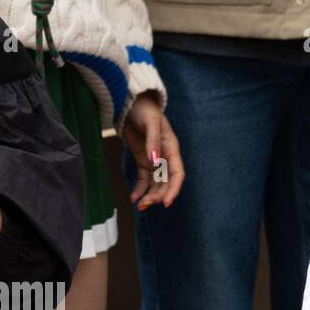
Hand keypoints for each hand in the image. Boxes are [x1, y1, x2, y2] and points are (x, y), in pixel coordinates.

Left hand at [121, 93, 184, 210]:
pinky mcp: (143, 160)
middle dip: (158, 195)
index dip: (174, 188)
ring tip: (139, 205)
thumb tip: (155, 161)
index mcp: (172, 148)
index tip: (167, 202)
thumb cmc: (145, 110)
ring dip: (150, 195)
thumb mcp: (150, 123)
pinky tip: (134, 198)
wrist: (133, 104)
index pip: (177, 173)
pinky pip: (144, 179)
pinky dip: (140, 189)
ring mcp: (155, 159)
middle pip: (166, 181)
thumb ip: (153, 142)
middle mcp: (165, 156)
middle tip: (145, 205)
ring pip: (155, 183)